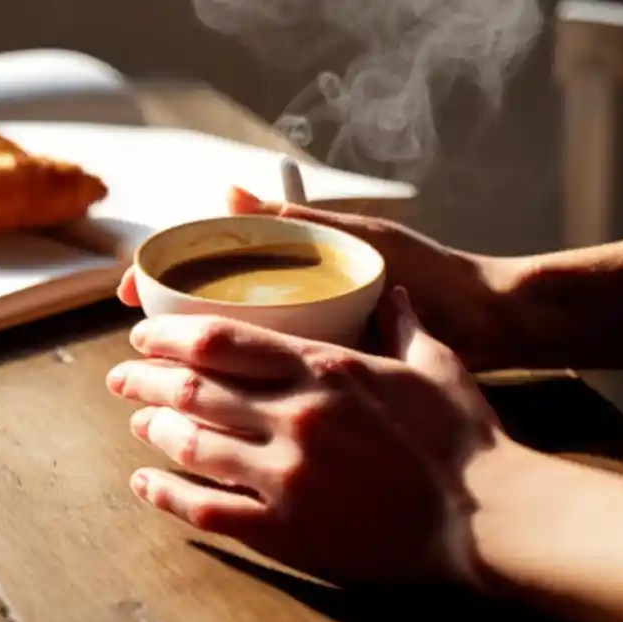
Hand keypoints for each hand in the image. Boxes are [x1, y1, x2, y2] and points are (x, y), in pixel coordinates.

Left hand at [107, 288, 508, 587]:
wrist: (488, 520)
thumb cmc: (466, 439)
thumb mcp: (436, 364)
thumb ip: (403, 323)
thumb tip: (392, 291)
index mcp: (324, 367)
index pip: (218, 339)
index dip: (167, 335)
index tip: (143, 334)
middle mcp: (294, 415)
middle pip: (190, 388)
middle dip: (144, 379)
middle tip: (121, 377)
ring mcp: (285, 474)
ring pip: (190, 443)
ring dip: (153, 428)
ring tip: (138, 421)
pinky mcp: (285, 530)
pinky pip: (205, 509)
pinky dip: (164, 494)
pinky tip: (144, 484)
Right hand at [118, 187, 529, 370]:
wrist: (492, 323)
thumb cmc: (431, 275)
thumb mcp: (362, 240)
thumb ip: (296, 221)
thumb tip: (224, 191)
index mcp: (293, 271)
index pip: (209, 271)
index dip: (163, 279)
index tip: (131, 296)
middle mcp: (292, 306)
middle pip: (209, 322)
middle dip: (165, 342)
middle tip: (133, 364)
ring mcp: (308, 345)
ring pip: (233, 363)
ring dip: (193, 381)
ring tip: (160, 401)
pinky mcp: (329, 381)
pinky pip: (270, 393)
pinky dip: (240, 408)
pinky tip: (213, 429)